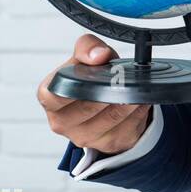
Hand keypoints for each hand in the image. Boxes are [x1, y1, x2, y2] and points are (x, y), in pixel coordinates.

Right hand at [37, 34, 151, 155]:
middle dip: (111, 90)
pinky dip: (139, 111)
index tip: (95, 74)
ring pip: (112, 117)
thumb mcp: (84, 58)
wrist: (102, 104)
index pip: (54, 96)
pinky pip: (129, 126)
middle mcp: (63, 122)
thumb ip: (86, 48)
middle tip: (125, 77)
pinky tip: (140, 101)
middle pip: (89, 107)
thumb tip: (100, 55)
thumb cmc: (88, 80)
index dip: (75, 85)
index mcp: (50, 100)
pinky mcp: (109, 144)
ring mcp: (85, 137)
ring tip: (137, 87)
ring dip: (130, 100)